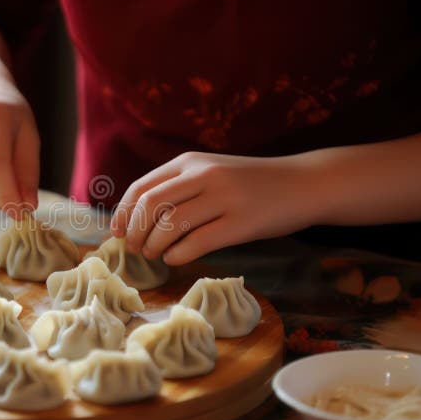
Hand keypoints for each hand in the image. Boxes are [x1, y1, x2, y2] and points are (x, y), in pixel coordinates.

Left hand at [110, 152, 317, 264]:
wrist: (303, 183)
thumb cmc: (251, 183)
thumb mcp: (211, 172)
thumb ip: (178, 186)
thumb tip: (137, 218)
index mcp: (191, 161)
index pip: (141, 187)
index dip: (123, 213)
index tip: (117, 233)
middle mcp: (204, 175)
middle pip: (150, 206)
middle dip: (135, 232)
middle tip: (135, 249)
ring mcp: (224, 198)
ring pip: (170, 225)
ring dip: (154, 246)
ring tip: (155, 255)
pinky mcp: (242, 223)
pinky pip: (197, 243)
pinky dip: (178, 255)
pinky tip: (176, 259)